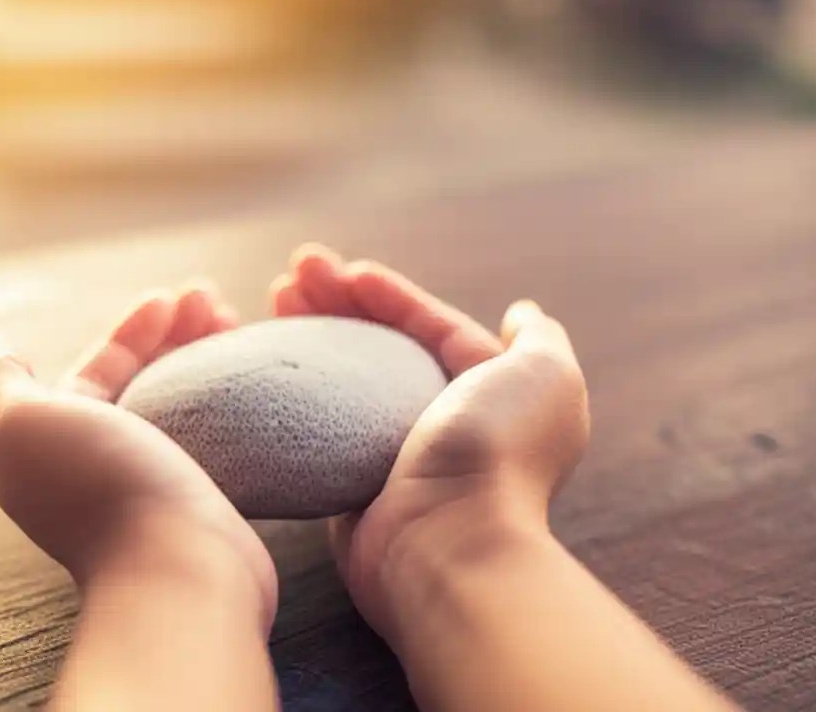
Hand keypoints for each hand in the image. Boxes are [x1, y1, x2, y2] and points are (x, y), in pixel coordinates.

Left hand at [0, 284, 276, 630]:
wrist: (180, 570)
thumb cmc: (103, 490)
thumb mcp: (25, 423)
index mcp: (52, 447)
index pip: (92, 372)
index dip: (129, 331)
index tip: (174, 298)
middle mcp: (97, 469)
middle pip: (139, 385)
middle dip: (173, 336)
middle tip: (219, 305)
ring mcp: (151, 492)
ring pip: (178, 409)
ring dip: (202, 362)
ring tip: (238, 328)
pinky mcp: (196, 508)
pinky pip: (209, 442)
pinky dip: (226, 407)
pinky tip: (251, 390)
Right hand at [270, 245, 589, 641]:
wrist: (449, 543)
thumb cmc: (497, 453)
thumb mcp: (546, 377)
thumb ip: (539, 339)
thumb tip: (524, 312)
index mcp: (487, 394)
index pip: (432, 328)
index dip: (388, 295)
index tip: (342, 271)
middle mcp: (444, 424)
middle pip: (381, 348)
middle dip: (338, 304)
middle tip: (290, 276)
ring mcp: (396, 456)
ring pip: (345, 382)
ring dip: (312, 336)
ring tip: (273, 299)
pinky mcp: (355, 486)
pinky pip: (320, 427)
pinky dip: (295, 394)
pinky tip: (269, 363)